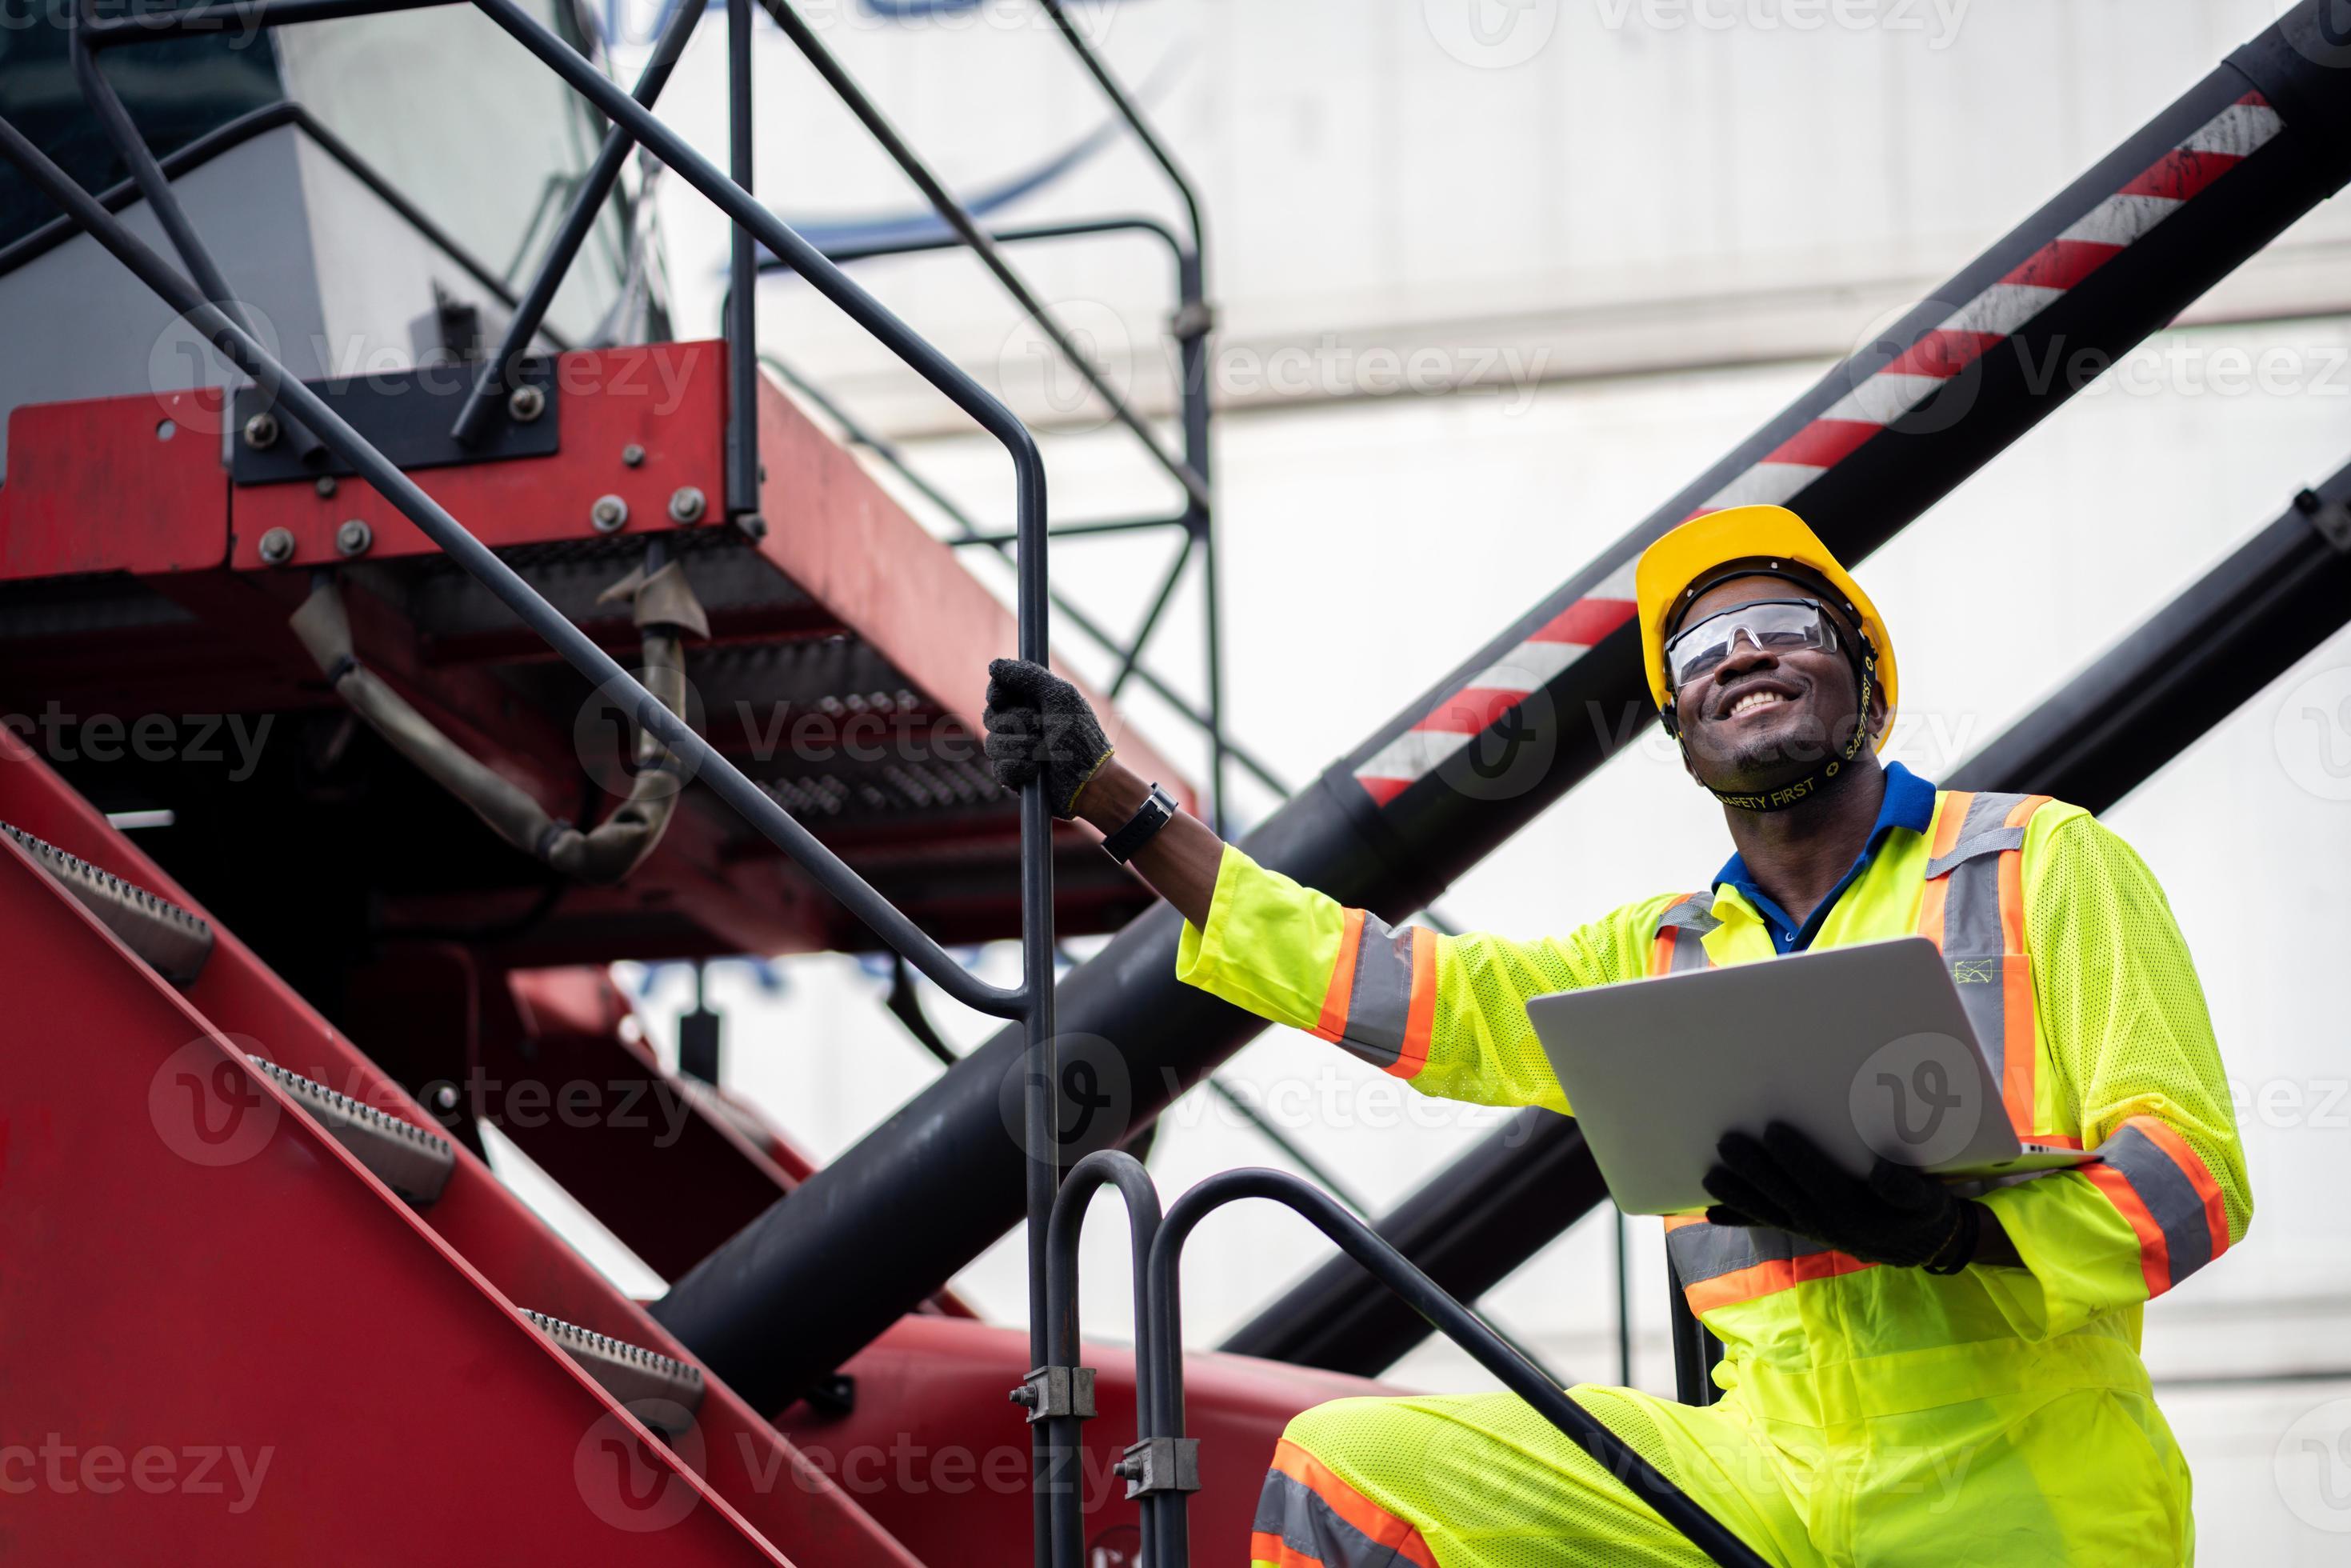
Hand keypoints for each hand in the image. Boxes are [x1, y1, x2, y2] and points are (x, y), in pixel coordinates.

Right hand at [982, 658, 1113, 818]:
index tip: (1001, 698)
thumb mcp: (1061, 696)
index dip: (996, 693)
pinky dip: (1019, 768)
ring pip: (992, 744)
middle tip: (1040, 726)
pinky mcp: (1014, 776)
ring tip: (1044, 752)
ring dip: (1021, 746)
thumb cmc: (1082, 737)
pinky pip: (999, 769)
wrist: (1091, 780)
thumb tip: (994, 666)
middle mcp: (1020, 725)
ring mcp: (1016, 751)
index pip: (997, 692)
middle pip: (990, 717)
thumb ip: (1029, 676)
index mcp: (1032, 703)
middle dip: (1015, 722)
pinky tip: (1036, 771)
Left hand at [1701, 1121, 1979, 1271]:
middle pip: (1784, 1195)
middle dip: (1754, 1170)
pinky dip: (1737, 1220)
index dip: (1795, 1158)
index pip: (1818, 1182)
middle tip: (1727, 1142)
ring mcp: (1810, 1228)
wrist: (1920, 1245)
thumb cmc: (1923, 1212)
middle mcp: (1826, 1224)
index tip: (1773, 1130)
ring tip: (1708, 1177)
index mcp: (1855, 1213)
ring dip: (1736, 1195)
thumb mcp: (1929, 1201)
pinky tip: (1709, 1214)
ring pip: (1767, 1211)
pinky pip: (1766, 1225)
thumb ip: (1907, 1189)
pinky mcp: (1803, 1229)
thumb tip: (1879, 1173)